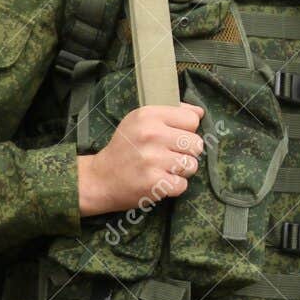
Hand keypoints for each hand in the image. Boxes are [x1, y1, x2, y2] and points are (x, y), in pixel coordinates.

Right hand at [77, 103, 204, 216]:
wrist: (99, 179)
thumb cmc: (125, 148)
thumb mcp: (140, 121)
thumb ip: (171, 113)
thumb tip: (200, 113)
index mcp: (148, 115)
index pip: (192, 119)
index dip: (187, 130)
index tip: (173, 137)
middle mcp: (151, 134)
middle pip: (197, 143)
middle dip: (186, 152)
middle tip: (167, 156)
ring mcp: (153, 159)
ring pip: (192, 165)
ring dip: (181, 171)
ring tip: (162, 169)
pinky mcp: (154, 182)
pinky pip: (182, 184)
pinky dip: (173, 186)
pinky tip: (158, 181)